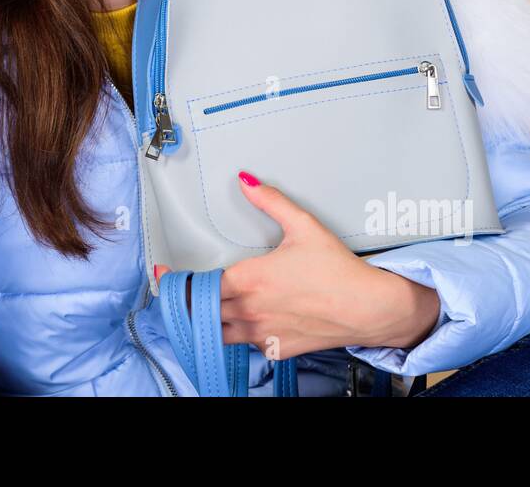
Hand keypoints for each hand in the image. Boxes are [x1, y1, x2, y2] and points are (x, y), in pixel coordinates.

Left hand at [154, 171, 442, 360]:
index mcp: (248, 278)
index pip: (197, 285)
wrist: (368, 308)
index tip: (161, 275)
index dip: (176, 281)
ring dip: (210, 321)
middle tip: (182, 291)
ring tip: (205, 308)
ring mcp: (261, 333)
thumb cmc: (338, 270)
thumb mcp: (303, 226)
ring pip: (218, 332)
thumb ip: (270, 201)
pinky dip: (239, 334)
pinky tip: (244, 321)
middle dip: (190, 301)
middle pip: (202, 310)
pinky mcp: (276, 349)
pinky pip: (245, 345)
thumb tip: (245, 180)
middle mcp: (249, 309)